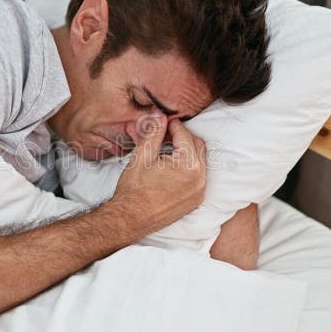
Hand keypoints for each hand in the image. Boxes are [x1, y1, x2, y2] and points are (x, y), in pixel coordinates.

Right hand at [111, 109, 206, 233]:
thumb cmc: (134, 189)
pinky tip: (171, 166)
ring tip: (166, 150)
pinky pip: (198, 176)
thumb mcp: (142, 155)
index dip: (173, 125)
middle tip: (165, 134)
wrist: (130, 218)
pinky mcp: (196, 200)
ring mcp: (200, 191)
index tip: (163, 121)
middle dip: (182, 137)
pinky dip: (188, 167)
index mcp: (189, 166)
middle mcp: (200, 179)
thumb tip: (159, 114)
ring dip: (186, 151)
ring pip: (200, 160)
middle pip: (197, 146)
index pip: (186, 135)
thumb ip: (154, 132)